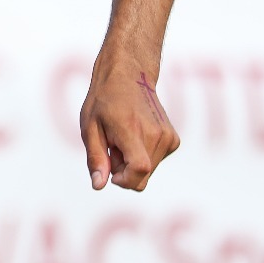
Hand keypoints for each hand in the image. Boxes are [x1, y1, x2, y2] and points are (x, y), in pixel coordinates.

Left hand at [78, 56, 180, 190]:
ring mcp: (168, 137)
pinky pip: (156, 162)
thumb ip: (96, 158)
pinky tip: (135, 136)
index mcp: (132, 130)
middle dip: (123, 171)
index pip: (139, 169)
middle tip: (112, 147)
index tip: (112, 172)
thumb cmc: (104, 101)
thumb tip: (99, 186)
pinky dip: (143, 156)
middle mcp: (156, 134)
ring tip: (123, 138)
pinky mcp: (173, 140)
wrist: (130, 76)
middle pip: (142, 177)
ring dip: (132, 163)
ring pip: (148, 172)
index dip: (124, 180)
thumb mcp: (90, 128)